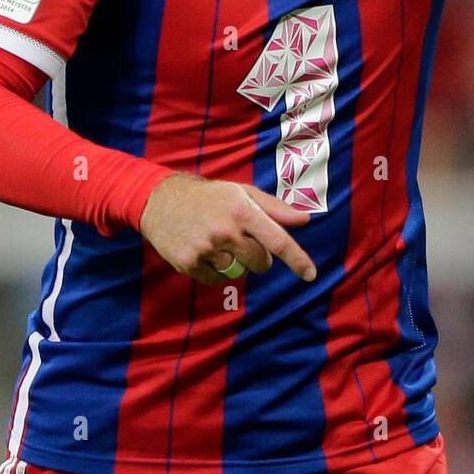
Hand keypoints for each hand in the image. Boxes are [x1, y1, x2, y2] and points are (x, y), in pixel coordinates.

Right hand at [139, 173, 316, 285]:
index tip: (311, 274)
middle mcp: (226, 230)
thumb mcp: (242, 193)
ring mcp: (207, 248)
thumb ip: (274, 208)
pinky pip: (218, 280)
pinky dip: (216, 271)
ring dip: (236, 263)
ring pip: (240, 273)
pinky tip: (206, 252)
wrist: (162, 201)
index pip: (278, 240)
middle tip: (243, 241)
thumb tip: (305, 219)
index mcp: (243, 210)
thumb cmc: (210, 196)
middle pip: (261, 263)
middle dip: (259, 258)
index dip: (297, 259)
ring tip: (220, 243)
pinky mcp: (190, 263)